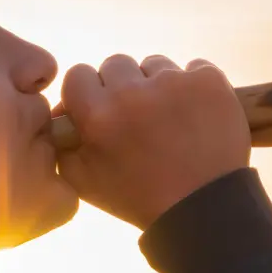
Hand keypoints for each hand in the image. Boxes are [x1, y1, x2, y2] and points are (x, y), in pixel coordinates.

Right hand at [54, 54, 250, 229]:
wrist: (203, 208)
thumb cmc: (139, 197)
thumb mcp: (84, 181)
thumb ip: (63, 144)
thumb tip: (60, 115)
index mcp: (99, 113)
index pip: (78, 74)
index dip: (88, 93)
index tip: (101, 110)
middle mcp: (134, 90)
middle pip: (116, 64)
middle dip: (121, 87)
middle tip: (136, 117)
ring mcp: (175, 81)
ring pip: (154, 65)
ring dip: (157, 86)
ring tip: (169, 118)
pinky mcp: (210, 80)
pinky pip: (194, 67)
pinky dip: (193, 87)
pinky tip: (196, 114)